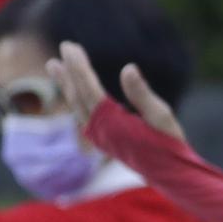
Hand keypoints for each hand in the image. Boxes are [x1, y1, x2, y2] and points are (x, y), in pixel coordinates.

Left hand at [48, 42, 186, 148]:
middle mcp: (100, 130)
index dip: (78, 66)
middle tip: (63, 48)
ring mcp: (99, 137)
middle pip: (78, 95)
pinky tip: (72, 90)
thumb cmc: (168, 143)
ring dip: (66, 84)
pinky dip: (75, 98)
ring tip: (53, 65)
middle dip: (69, 71)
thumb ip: (141, 93)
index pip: (89, 88)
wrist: (169, 174)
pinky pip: (81, 114)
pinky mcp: (103, 140)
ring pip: (77, 105)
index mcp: (112, 122)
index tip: (71, 47)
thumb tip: (128, 68)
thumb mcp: (161, 115)